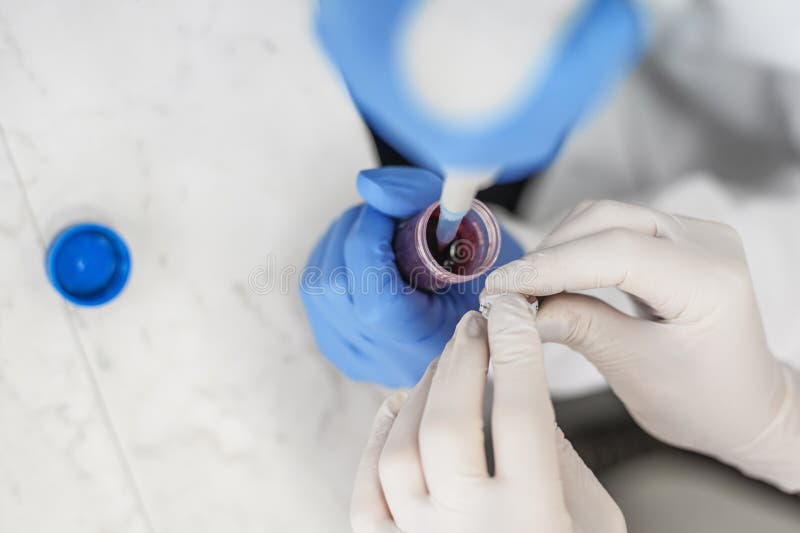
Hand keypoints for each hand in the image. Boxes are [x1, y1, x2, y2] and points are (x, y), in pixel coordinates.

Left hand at [300, 167, 521, 387]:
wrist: (484, 328)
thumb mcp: (478, 239)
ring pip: (318, 279)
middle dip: (357, 229)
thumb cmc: (488, 283)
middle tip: (392, 212)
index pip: (373, 295)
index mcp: (424, 345)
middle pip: (335, 282)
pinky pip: (316, 287)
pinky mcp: (334, 342)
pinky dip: (338, 256)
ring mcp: (351, 353)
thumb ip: (425, 204)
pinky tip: (368, 251)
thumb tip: (368, 184)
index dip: (372, 234)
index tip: (393, 204)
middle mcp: (379, 358)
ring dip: (346, 239)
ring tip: (385, 231)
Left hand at [350, 296, 625, 532]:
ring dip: (420, 394)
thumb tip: (518, 395)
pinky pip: (364, 491)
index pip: (523, 412)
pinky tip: (393, 407)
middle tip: (475, 327)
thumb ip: (560, 461)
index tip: (513, 312)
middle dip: (463, 361)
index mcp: (536, 521)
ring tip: (443, 364)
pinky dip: (375, 440)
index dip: (516, 350)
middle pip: (450, 422)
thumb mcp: (594, 523)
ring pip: (400, 450)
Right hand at [485, 200, 799, 490]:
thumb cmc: (703, 402)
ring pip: (605, 217)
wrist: (745, 404)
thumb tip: (517, 309)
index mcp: (710, 280)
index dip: (550, 265)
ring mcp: (695, 233)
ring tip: (526, 289)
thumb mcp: (636, 372)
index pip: (617, 251)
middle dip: (549, 254)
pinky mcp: (677, 237)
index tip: (502, 288)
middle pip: (607, 221)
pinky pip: (615, 227)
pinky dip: (576, 250)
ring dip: (558, 249)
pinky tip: (553, 278)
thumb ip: (578, 327)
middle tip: (507, 292)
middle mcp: (708, 242)